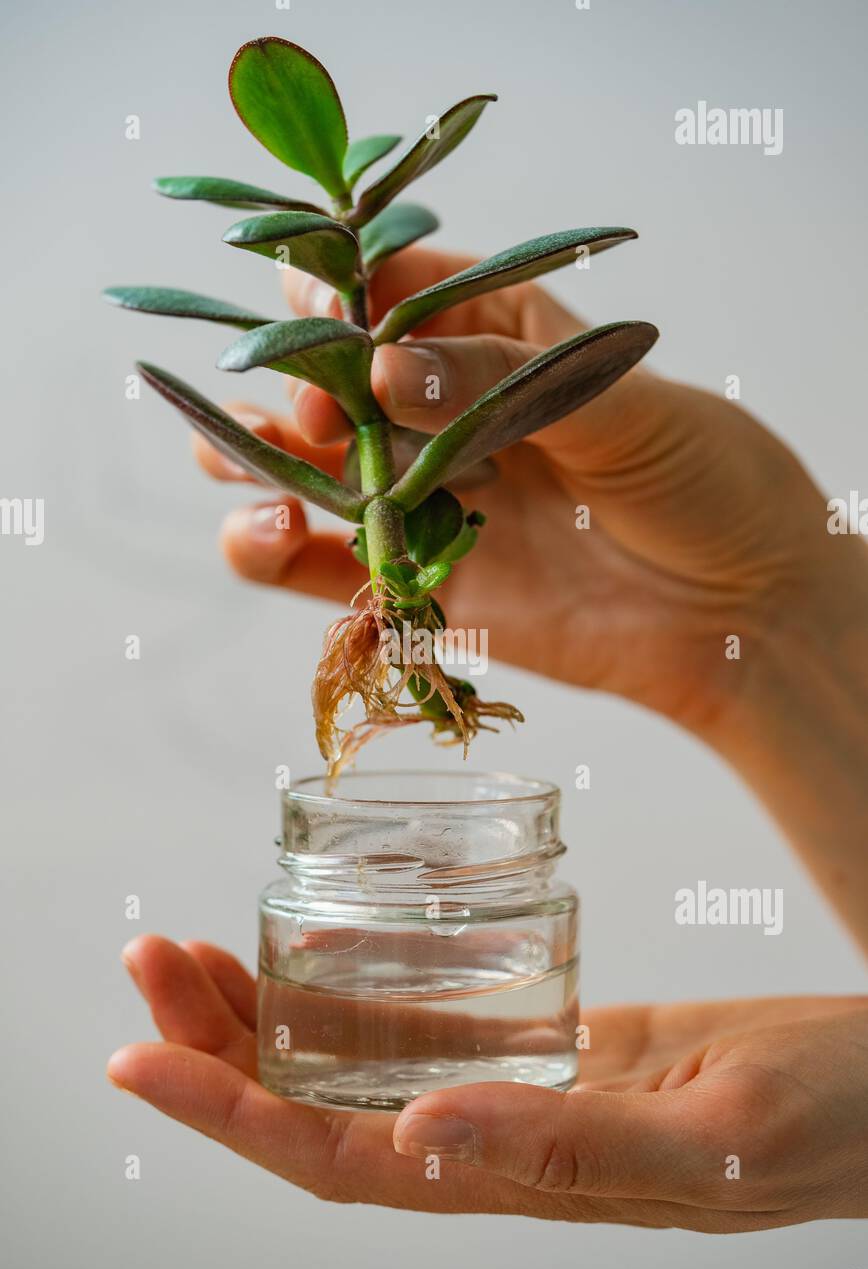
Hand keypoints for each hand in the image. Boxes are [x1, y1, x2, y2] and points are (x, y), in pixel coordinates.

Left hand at [109, 935, 867, 1230]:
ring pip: (365, 1068)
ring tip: (192, 956)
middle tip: (148, 965)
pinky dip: (361, 994)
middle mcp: (501, 1145)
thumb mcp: (712, 1130)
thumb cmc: (830, 1117)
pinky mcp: (555, 1044)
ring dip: (270, 1017)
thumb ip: (574, 1147)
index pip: (339, 1161)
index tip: (142, 1060)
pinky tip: (315, 957)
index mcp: (525, 1181)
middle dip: (220, 1047)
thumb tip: (422, 1137)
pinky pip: (433, 1029)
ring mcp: (523, 1093)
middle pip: (325, 1111)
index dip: (232, 1115)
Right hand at [192, 248, 867, 940]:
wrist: (744, 612)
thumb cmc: (709, 482)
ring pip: (303, 468)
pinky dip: (269, 550)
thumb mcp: (622, 404)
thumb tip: (386, 369)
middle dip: (293, 381)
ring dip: (251, 455)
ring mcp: (424, 498)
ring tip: (241, 458)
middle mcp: (446, 412)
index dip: (340, 289)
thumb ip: (501, 384)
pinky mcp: (416, 580)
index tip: (318, 303)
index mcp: (498, 336)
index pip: (392, 291)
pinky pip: (320, 563)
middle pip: (328, 379)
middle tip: (309, 409)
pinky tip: (261, 534)